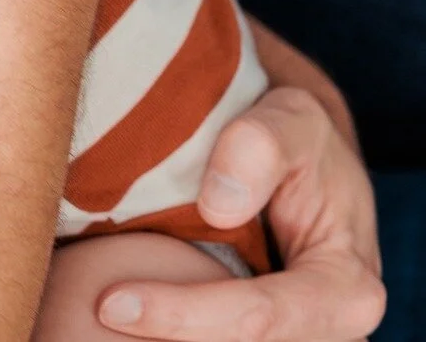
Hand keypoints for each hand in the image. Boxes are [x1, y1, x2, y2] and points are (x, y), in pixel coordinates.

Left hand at [97, 87, 384, 340]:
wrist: (304, 161)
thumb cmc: (299, 139)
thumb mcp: (293, 119)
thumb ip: (262, 146)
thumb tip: (217, 205)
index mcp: (346, 290)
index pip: (260, 318)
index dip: (184, 316)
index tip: (110, 302)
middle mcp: (325, 331)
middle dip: (165, 338)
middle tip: (93, 309)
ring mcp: (294, 338)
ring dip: (163, 338)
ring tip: (104, 310)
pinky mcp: (256, 334)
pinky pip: (211, 339)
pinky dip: (167, 333)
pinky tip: (121, 316)